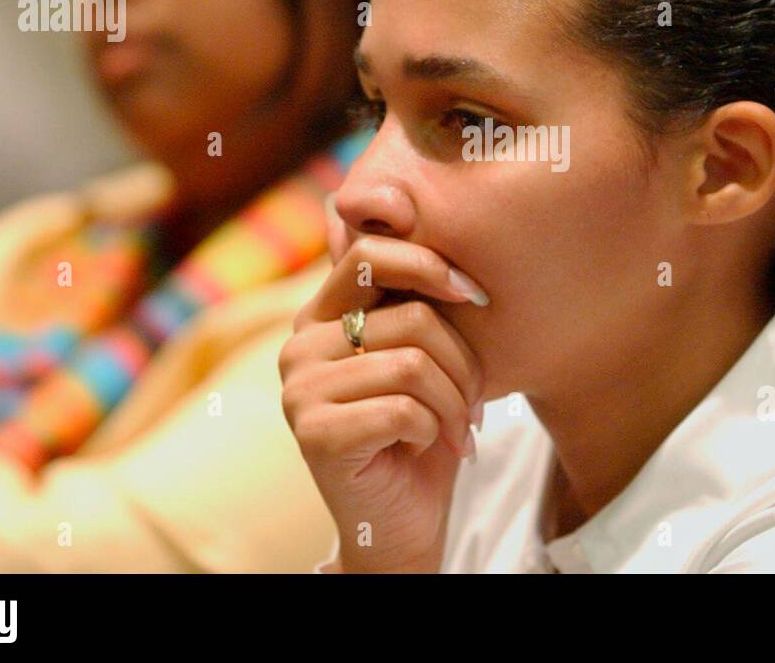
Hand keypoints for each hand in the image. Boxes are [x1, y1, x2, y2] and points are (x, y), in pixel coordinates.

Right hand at [280, 198, 488, 572]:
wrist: (401, 522)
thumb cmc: (419, 434)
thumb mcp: (420, 358)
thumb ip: (416, 307)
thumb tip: (458, 257)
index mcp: (322, 315)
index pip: (372, 252)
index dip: (430, 264)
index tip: (475, 294)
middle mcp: (300, 344)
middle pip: (410, 316)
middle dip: (462, 362)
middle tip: (475, 401)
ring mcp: (299, 389)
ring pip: (412, 364)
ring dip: (454, 403)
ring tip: (457, 429)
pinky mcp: (313, 432)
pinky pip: (404, 409)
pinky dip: (433, 432)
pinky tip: (422, 447)